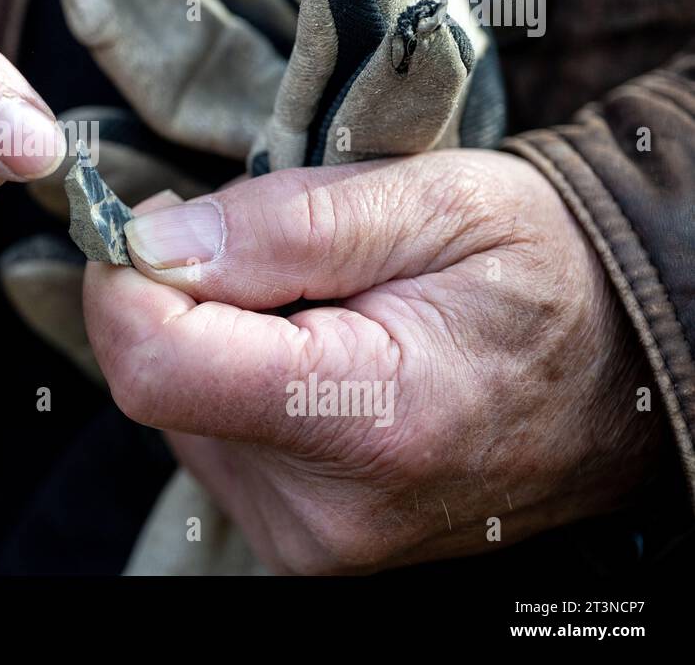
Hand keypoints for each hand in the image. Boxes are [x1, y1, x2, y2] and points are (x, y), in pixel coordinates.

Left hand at [85, 149, 663, 572]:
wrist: (618, 367)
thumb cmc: (540, 270)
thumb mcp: (432, 203)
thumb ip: (282, 225)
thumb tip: (150, 246)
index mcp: (369, 418)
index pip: (158, 366)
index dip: (126, 281)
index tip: (158, 221)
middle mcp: (329, 510)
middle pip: (159, 386)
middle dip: (186, 299)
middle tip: (284, 259)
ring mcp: (314, 540)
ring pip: (179, 411)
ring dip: (217, 339)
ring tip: (322, 310)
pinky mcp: (303, 541)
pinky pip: (214, 441)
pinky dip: (239, 380)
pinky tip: (318, 356)